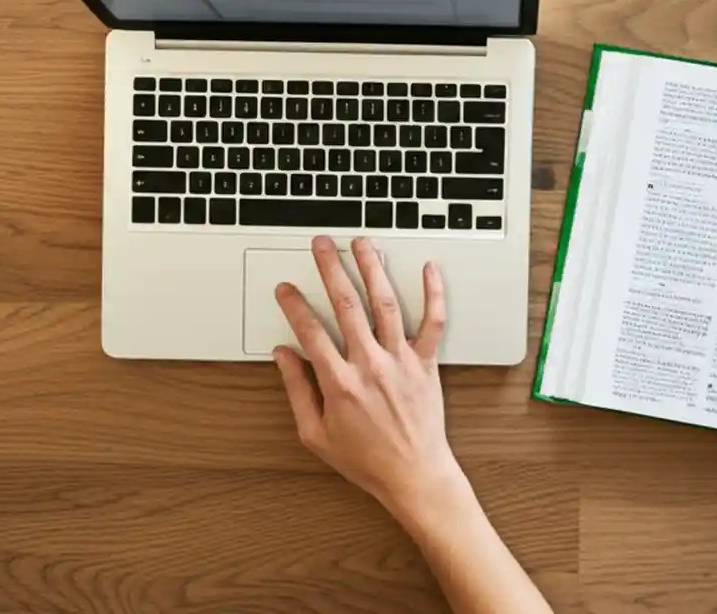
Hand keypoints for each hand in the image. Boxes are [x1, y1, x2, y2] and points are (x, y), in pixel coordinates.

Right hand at [272, 236, 465, 518]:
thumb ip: (297, 390)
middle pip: (347, 306)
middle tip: (321, 245)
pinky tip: (430, 269)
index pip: (311, 332)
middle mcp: (371, 366)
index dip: (294, 306)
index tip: (286, 288)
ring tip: (362, 244)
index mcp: (340, 383)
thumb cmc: (365, 459)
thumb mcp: (315, 433)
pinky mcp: (426, 364)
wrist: (414, 474)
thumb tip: (282, 355)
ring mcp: (401, 362)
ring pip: (385, 305)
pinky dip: (434, 294)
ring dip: (372, 270)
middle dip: (331, 270)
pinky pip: (434, 323)